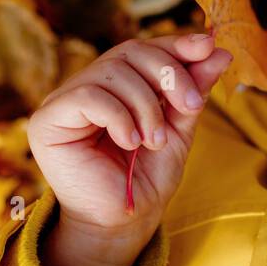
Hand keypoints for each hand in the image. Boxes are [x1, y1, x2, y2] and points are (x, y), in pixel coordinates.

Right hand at [26, 33, 231, 265]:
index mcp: (118, 84)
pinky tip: (130, 142)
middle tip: (191, 106)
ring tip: (154, 141)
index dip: (176, 44)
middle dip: (169, 74)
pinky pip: (88, 96)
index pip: (145, 48)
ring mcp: (65, 100)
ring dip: (146, 105)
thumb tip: (219, 50)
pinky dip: (119, 117)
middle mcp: (88, 85)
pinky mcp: (48, 119)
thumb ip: (193, 91)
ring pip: (111, 72)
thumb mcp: (179, 129)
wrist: (122, 221)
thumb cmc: (146, 178)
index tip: (208, 46)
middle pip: (129, 51)